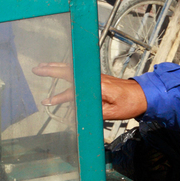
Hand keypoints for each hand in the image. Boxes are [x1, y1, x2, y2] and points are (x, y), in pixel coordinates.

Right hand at [31, 63, 147, 120]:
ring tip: (41, 67)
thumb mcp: (112, 113)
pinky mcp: (97, 77)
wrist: (143, 95)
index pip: (74, 91)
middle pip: (70, 71)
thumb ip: (94, 111)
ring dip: (56, 67)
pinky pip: (77, 71)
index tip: (48, 101)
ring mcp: (95, 76)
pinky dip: (65, 69)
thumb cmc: (130, 104)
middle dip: (52, 69)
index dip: (60, 97)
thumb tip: (77, 112)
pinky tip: (58, 70)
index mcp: (98, 86)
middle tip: (36, 69)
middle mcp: (95, 77)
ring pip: (72, 69)